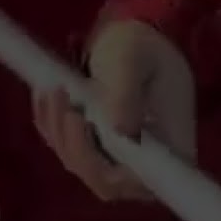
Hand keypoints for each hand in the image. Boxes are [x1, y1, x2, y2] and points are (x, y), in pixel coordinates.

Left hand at [32, 20, 196, 201]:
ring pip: (82, 166)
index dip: (113, 175)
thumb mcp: (133, 60)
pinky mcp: (102, 150)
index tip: (88, 128)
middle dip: (76, 146)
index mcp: (172, 146)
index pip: (145, 183)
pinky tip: (48, 97)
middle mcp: (150, 161)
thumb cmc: (142, 46)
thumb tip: (121, 131)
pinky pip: (71, 152)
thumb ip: (126, 94)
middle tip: (64, 104)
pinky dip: (52, 128)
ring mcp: (124, 158)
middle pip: (106, 182)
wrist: (134, 37)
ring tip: (54, 90)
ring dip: (59, 133)